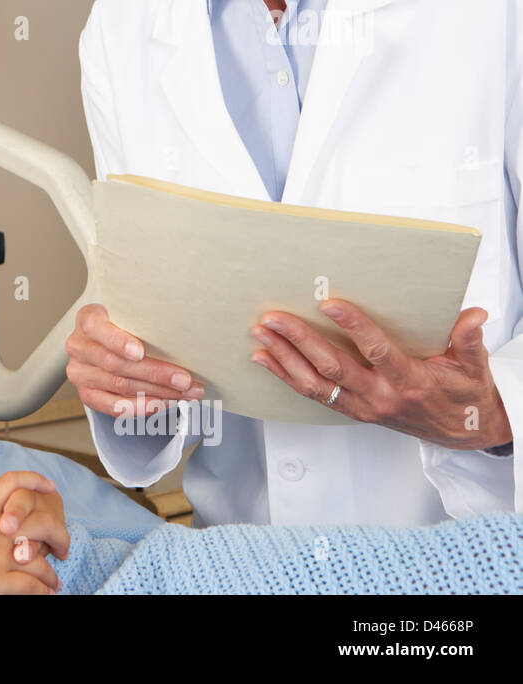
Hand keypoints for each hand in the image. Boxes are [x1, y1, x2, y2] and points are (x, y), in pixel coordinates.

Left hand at [0, 471, 69, 564]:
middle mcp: (16, 489)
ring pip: (36, 503)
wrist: (30, 540)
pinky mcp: (55, 517)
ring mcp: (37, 499)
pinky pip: (56, 526)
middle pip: (13, 484)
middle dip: (12, 508)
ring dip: (37, 529)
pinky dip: (57, 541)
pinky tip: (58, 554)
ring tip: (24, 553)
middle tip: (6, 529)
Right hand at [0, 472, 67, 593]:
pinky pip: (31, 583)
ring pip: (38, 557)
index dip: (34, 481)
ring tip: (55, 580)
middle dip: (55, 533)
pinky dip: (43, 588)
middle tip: (63, 544)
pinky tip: (47, 592)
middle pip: (36, 519)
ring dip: (51, 572)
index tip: (49, 486)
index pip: (12, 483)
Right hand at [66, 302, 203, 416]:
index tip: (140, 352)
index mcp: (87, 319)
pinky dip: (140, 407)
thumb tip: (183, 340)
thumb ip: (144, 323)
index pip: (96, 328)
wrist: (106, 341)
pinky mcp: (87, 394)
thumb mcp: (129, 316)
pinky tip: (161, 404)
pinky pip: (113, 406)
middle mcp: (79, 346)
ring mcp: (80, 372)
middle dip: (155, 373)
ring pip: (119, 385)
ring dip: (157, 392)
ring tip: (184, 393)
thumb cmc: (123, 326)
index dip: (117, 341)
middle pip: (116, 363)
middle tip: (184, 379)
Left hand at [250, 299, 512, 449]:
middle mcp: (381, 397)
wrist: (462, 432)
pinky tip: (264, 358)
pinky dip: (285, 376)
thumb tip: (474, 315)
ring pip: (315, 384)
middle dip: (300, 341)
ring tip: (261, 334)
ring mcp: (363, 407)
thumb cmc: (464, 395)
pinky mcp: (352, 411)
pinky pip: (313, 394)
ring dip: (284, 358)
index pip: (376, 351)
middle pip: (333, 367)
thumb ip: (469, 340)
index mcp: (410, 381)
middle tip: (275, 318)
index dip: (354, 326)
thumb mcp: (474, 368)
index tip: (330, 304)